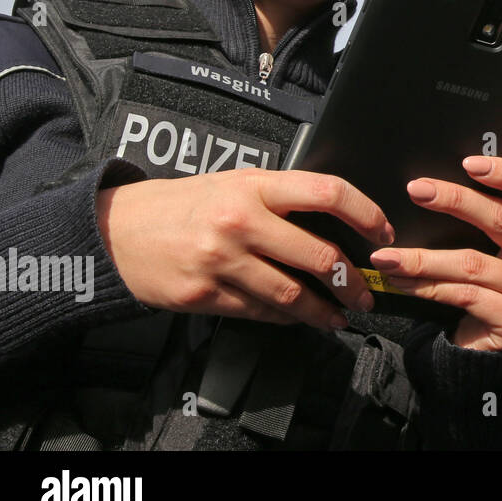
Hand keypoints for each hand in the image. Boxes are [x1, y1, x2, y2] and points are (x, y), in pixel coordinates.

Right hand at [97, 169, 393, 330]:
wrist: (118, 230)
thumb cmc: (187, 204)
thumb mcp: (236, 183)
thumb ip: (282, 198)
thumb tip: (337, 221)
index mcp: (256, 185)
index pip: (328, 192)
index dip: (366, 213)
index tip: (383, 233)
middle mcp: (241, 221)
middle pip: (318, 255)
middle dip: (352, 281)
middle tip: (367, 293)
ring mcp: (223, 260)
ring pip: (292, 294)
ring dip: (324, 311)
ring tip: (340, 316)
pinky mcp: (205, 294)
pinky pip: (260, 311)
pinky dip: (285, 317)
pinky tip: (298, 318)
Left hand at [368, 156, 501, 352]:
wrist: (490, 345)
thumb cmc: (487, 285)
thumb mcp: (495, 248)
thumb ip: (484, 219)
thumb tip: (433, 184)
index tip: (468, 163)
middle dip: (455, 200)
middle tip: (416, 190)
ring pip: (473, 264)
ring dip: (423, 258)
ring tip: (386, 255)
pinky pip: (465, 296)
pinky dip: (427, 287)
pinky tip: (402, 281)